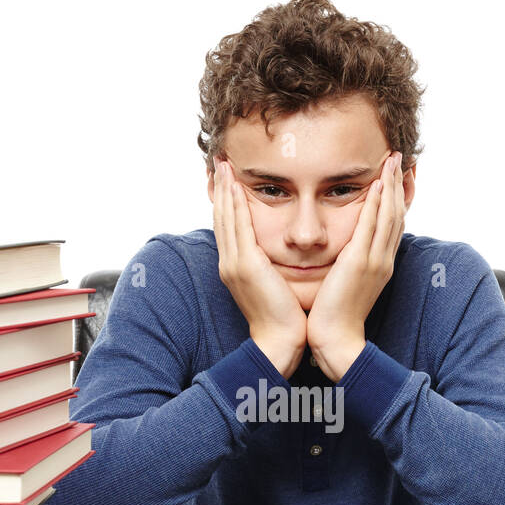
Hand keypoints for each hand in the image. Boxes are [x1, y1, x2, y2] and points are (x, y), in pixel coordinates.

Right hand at [212, 158, 306, 377]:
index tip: (228, 179)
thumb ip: (270, 268)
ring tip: (225, 165)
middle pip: (222, 217)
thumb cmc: (284, 318)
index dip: (226, 202)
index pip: (229, 227)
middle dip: (221, 189)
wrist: (279, 342)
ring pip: (226, 218)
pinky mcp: (245, 266)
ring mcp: (234, 264)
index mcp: (236, 268)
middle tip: (220, 162)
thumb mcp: (273, 287)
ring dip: (225, 189)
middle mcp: (229, 263)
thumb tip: (278, 255)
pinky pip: (238, 227)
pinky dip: (235, 204)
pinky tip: (236, 185)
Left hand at [306, 150, 406, 380]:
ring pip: (389, 216)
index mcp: (379, 265)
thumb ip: (349, 266)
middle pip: (396, 215)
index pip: (392, 225)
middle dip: (397, 185)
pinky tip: (378, 185)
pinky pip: (372, 227)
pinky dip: (378, 204)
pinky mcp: (361, 264)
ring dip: (391, 186)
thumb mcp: (346, 285)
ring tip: (392, 161)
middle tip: (398, 159)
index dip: (395, 199)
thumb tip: (344, 254)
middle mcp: (382, 260)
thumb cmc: (336, 316)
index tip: (394, 177)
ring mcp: (374, 261)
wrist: (336, 340)